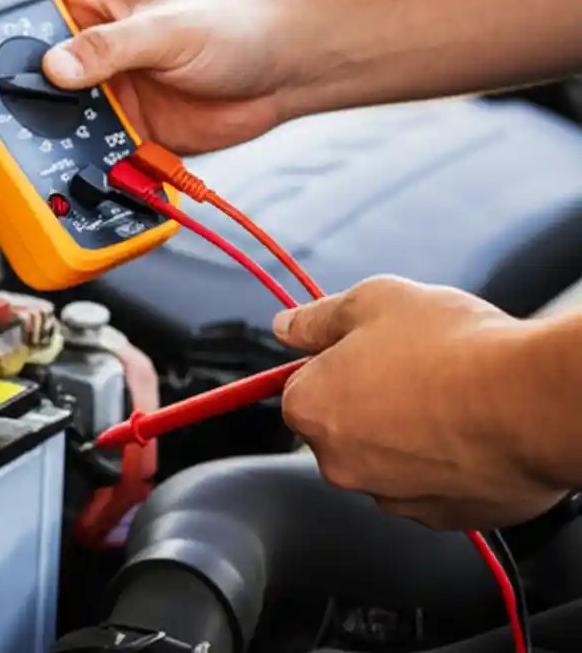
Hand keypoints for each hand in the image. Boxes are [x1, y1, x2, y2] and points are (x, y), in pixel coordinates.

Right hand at [42, 0, 291, 153]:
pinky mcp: (124, 128)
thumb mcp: (166, 30)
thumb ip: (109, 48)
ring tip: (31, 142)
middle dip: (14, 88)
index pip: (31, 3)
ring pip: (55, 113)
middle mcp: (94, 46)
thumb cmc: (234, 29)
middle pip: (33, 66)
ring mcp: (107, 89)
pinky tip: (75, 166)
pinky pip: (89, 148)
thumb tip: (58, 66)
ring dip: (46, 130)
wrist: (281, 76)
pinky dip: (81, 161)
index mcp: (96, 2)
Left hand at [274, 275, 569, 529]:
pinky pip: (430, 485)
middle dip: (369, 401)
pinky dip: (443, 463)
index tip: (364, 351)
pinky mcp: (438, 516)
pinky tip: (471, 431)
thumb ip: (318, 319)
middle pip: (341, 427)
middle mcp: (337, 462)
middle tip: (415, 369)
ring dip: (406, 435)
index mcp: (310, 408)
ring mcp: (387, 494)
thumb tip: (286, 326)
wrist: (531, 403)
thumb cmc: (455, 350)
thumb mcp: (373, 301)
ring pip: (385, 460)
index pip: (299, 387)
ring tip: (451, 398)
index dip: (333, 363)